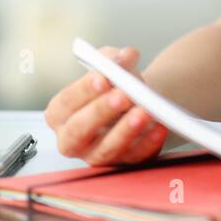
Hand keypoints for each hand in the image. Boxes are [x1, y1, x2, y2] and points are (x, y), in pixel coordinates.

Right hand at [44, 46, 169, 166]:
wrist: (137, 102)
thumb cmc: (115, 84)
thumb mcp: (109, 64)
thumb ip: (113, 58)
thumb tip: (125, 57)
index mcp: (60, 113)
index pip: (65, 103)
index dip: (83, 91)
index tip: (103, 78)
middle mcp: (72, 139)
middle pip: (79, 130)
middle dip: (101, 111)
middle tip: (123, 95)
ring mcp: (97, 155)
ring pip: (107, 149)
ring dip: (126, 130)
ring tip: (145, 111)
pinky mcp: (123, 163)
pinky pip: (135, 157)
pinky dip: (149, 143)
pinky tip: (160, 127)